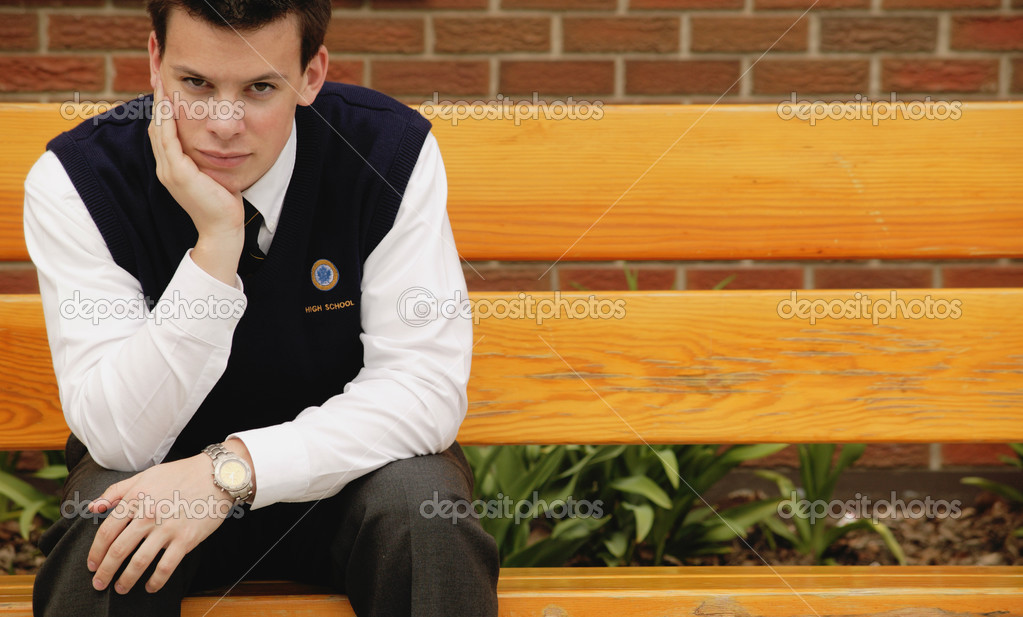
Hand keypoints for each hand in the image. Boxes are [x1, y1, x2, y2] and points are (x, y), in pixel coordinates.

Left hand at [86, 454, 235, 593]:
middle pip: (118, 551)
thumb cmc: (180, 474)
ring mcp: (167, 528)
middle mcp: (148, 515)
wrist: (216, 475)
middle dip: (105, 572)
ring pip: (139, 563)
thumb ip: (116, 491)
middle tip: (99, 583)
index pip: (106, 532)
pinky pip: (165, 567)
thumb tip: (92, 507)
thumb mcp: (145, 476)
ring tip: (120, 588)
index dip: (95, 552)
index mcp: (135, 499)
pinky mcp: (186, 539)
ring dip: (125, 580)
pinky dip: (155, 582)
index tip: (92, 565)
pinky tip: (150, 587)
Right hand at [148, 74, 243, 284]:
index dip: (162, 108)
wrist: (224, 229)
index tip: (166, 85)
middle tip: (158, 74)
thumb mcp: (213, 174)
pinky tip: (169, 104)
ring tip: (160, 81)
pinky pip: (168, 141)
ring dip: (159, 104)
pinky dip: (168, 121)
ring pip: (158, 130)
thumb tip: (215, 140)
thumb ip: (207, 157)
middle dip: (157, 100)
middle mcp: (166, 168)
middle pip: (155, 125)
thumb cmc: (223, 203)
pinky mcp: (179, 174)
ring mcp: (169, 171)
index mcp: (172, 167)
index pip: (162, 131)